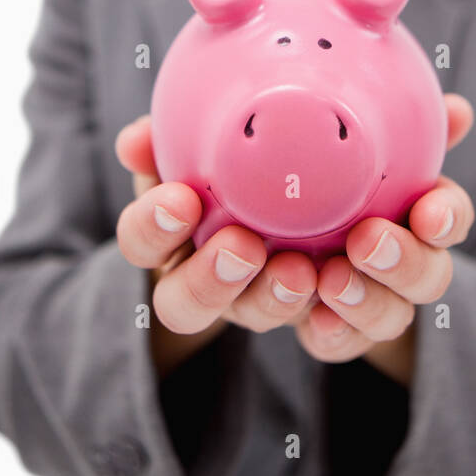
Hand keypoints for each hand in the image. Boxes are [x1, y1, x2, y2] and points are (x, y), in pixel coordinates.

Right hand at [114, 116, 318, 378]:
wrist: (313, 181)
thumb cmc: (239, 157)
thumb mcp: (202, 142)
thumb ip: (168, 140)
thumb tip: (134, 140)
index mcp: (171, 238)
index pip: (141, 243)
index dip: (153, 228)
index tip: (180, 200)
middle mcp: (208, 283)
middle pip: (184, 306)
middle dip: (209, 281)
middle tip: (243, 247)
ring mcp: (259, 303)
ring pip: (254, 318)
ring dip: (275, 298)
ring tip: (302, 270)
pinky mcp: (317, 316)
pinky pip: (322, 336)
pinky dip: (333, 324)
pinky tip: (341, 301)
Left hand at [293, 94, 475, 383]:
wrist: (276, 228)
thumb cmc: (325, 176)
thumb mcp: (352, 144)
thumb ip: (398, 126)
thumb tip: (459, 110)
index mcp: (414, 212)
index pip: (448, 216)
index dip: (447, 216)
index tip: (430, 213)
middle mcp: (401, 263)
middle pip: (429, 277)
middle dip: (404, 263)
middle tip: (367, 240)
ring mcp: (367, 301)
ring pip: (389, 317)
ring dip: (364, 301)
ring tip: (329, 279)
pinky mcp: (327, 328)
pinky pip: (337, 343)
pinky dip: (331, 333)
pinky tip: (314, 320)